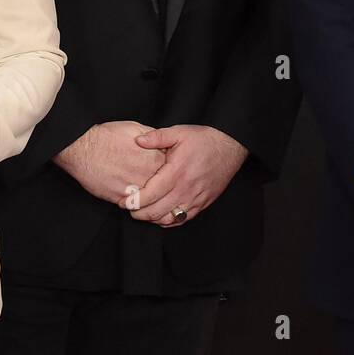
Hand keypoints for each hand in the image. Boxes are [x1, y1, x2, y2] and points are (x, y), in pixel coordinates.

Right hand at [54, 120, 163, 206]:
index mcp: (154, 158)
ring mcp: (135, 189)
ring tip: (151, 194)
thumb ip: (153, 138)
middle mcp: (147, 175)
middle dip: (165, 186)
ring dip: (154, 197)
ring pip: (152, 199)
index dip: (172, 170)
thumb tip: (164, 142)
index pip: (174, 169)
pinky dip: (139, 203)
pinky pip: (136, 205)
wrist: (83, 149)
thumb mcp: (135, 128)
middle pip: (166, 187)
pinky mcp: (122, 198)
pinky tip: (137, 197)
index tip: (170, 170)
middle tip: (161, 185)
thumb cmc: (106, 136)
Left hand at [128, 125, 247, 226]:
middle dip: (140, 213)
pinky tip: (161, 217)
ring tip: (142, 213)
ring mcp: (196, 198)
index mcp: (177, 171)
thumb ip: (156, 137)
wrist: (230, 146)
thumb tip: (138, 141)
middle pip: (158, 211)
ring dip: (153, 219)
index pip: (151, 194)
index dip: (135, 202)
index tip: (123, 203)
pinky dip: (170, 221)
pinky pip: (184, 219)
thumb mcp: (178, 132)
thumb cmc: (203, 139)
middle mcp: (186, 188)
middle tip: (129, 209)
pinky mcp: (203, 203)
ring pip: (170, 219)